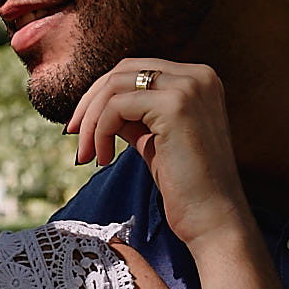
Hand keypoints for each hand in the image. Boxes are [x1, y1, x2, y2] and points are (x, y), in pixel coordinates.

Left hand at [67, 59, 253, 248]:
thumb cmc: (185, 185)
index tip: (82, 126)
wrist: (214, 218)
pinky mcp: (175, 106)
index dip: (102, 95)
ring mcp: (189, 87)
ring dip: (92, 121)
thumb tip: (96, 105)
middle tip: (74, 136)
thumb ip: (133, 116)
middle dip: (90, 103)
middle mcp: (198, 76)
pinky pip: (117, 106)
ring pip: (115, 85)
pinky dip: (100, 131)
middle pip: (122, 70)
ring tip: (89, 154)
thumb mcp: (155, 138)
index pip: (135, 69)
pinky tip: (104, 158)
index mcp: (199, 79)